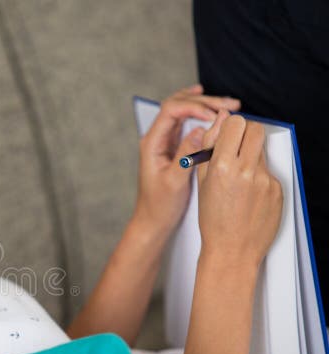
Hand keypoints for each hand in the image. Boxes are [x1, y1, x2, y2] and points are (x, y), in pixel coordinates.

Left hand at [135, 85, 240, 233]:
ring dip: (206, 104)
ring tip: (230, 104)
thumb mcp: (175, 181)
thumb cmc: (160, 205)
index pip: (171, 110)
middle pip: (179, 105)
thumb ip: (186, 155)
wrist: (153, 221)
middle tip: (232, 104)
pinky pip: (188, 123)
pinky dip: (202, 114)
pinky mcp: (174, 148)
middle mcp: (157, 138)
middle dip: (205, 101)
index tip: (216, 115)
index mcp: (152, 143)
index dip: (195, 106)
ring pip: (184, 111)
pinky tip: (212, 108)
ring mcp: (165, 142)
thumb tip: (200, 130)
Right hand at [196, 110, 283, 268]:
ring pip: (262, 150)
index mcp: (221, 167)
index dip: (231, 127)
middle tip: (238, 146)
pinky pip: (269, 171)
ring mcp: (264, 180)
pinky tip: (249, 195)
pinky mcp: (277, 189)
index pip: (234, 124)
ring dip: (252, 155)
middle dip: (246, 133)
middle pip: (255, 129)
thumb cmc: (213, 221)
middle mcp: (246, 170)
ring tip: (240, 177)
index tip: (228, 134)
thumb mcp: (201, 183)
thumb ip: (208, 149)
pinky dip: (259, 177)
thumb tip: (217, 123)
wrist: (232, 250)